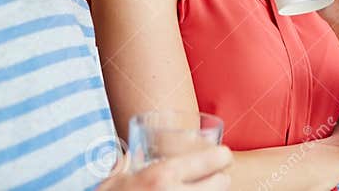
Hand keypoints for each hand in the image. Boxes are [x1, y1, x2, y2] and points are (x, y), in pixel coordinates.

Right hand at [98, 145, 232, 189]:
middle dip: (220, 178)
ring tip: (206, 189)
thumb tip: (133, 151)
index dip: (222, 156)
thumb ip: (129, 162)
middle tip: (216, 176)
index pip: (214, 160)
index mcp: (163, 175)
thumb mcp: (116, 179)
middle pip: (221, 183)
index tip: (222, 156)